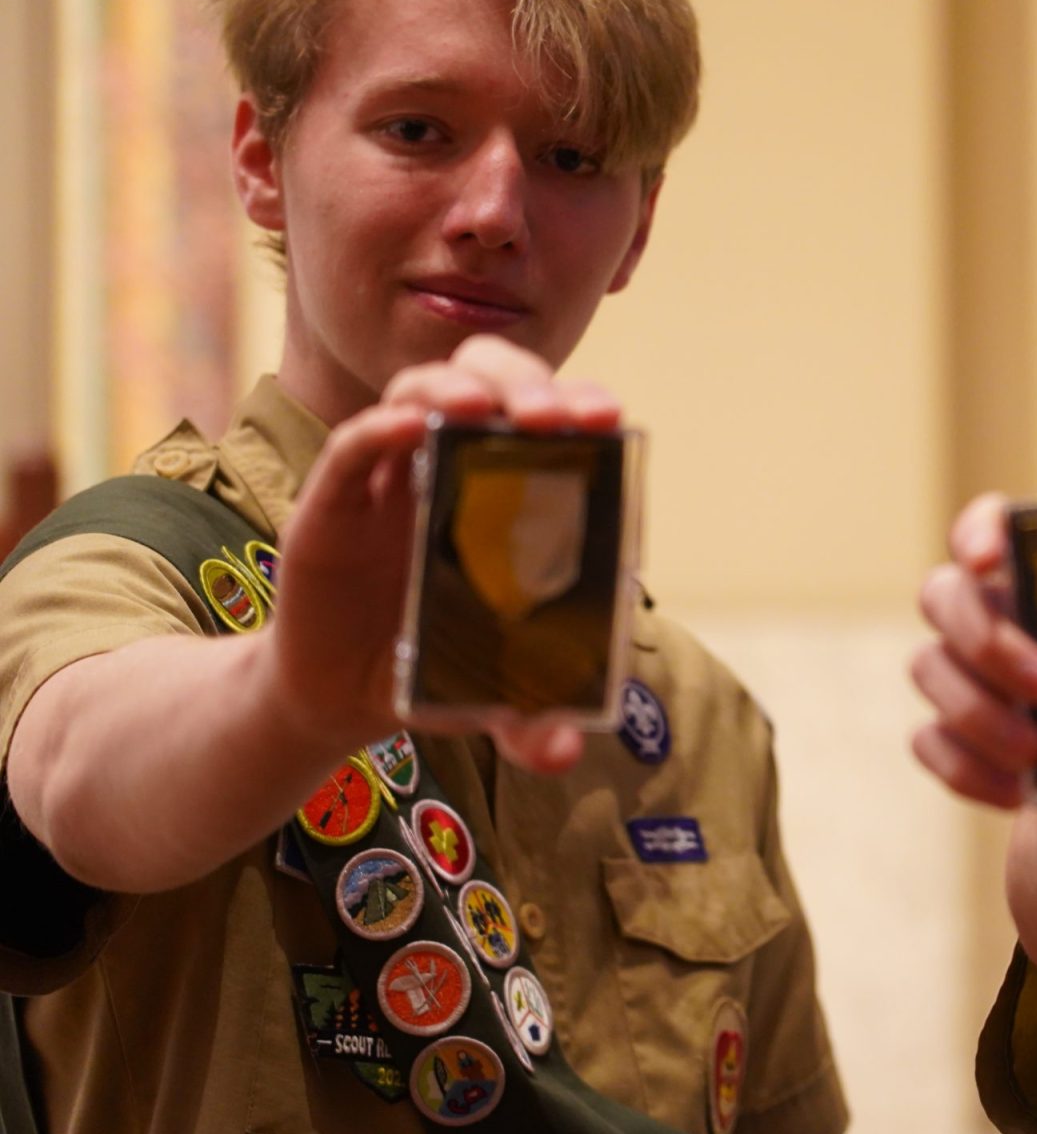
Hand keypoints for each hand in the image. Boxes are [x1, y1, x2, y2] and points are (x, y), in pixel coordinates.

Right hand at [266, 335, 613, 773]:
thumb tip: (563, 754)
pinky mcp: (333, 502)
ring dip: (453, 388)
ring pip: (420, 393)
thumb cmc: (438, 668)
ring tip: (479, 409)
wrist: (343, 695)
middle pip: (488, 379)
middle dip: (525, 382)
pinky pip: (353, 449)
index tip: (606, 417)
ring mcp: (392, 477)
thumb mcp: (492, 696)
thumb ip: (530, 721)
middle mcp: (454, 465)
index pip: (548, 417)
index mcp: (510, 489)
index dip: (578, 402)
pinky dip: (378, 430)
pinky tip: (406, 430)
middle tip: (553, 415)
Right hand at [909, 491, 1036, 809]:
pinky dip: (968, 769)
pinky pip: (931, 746)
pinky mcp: (954, 738)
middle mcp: (992, 614)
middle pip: (944, 595)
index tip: (992, 558)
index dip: (978, 530)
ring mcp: (965, 676)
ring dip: (979, 713)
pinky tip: (1015, 793)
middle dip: (988, 639)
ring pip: (930, 670)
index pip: (988, 525)